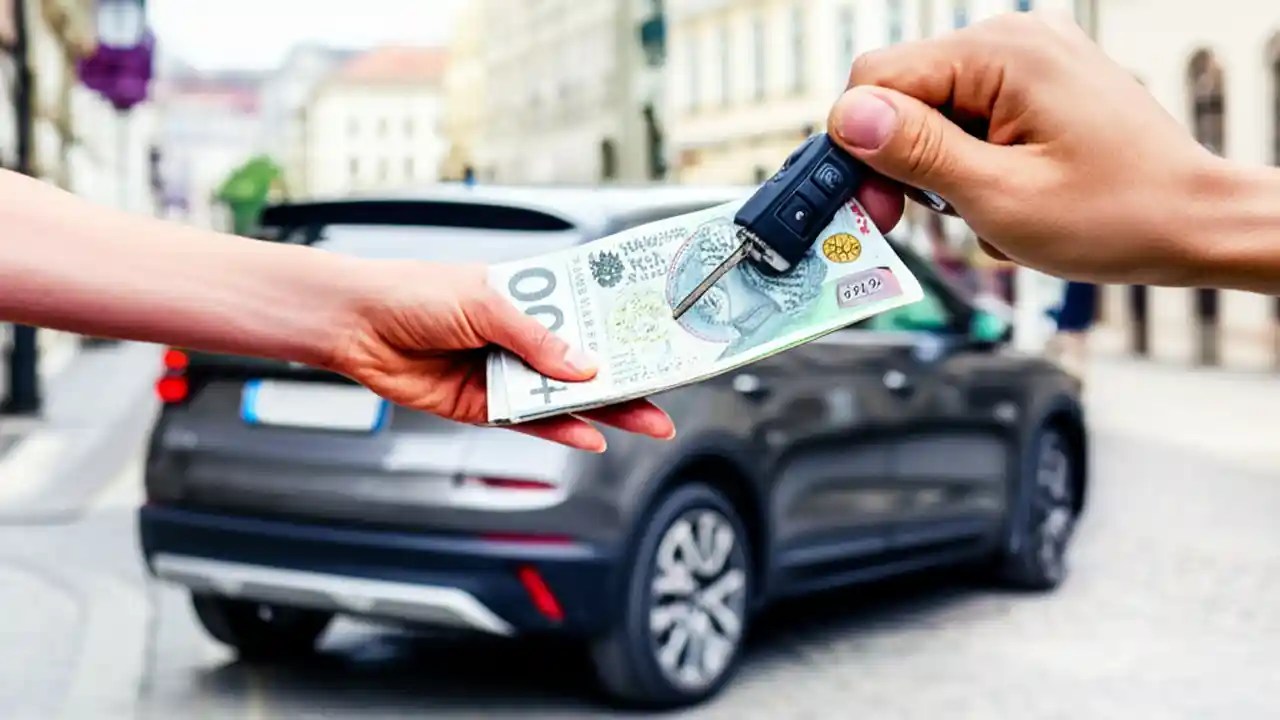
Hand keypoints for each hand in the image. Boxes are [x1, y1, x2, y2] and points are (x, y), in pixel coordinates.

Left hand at [327, 261, 674, 451]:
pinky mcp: (485, 406)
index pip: (588, 314)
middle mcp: (522, 338)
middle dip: (629, 377)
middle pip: (586, 363)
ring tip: (648, 421)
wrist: (357, 325)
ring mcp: (506, 373)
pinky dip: (562, 431)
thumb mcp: (485, 302)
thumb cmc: (414, 293)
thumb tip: (583, 366)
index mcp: (529, 299)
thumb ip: (537, 337)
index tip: (663, 337)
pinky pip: (532, 422)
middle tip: (669, 391)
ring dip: (606, 410)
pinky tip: (592, 436)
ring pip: (565, 397)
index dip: (624, 327)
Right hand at [837, 11, 1237, 287]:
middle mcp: (1014, 39)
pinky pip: (971, 117)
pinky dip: (974, 162)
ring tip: (990, 206)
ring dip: (944, 169)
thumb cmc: (1118, 215)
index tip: (877, 207)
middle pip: (904, 93)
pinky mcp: (1037, 84)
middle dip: (906, 162)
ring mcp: (1029, 59)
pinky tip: (1007, 191)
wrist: (1193, 223)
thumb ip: (917, 152)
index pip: (878, 78)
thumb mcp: (999, 196)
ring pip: (934, 111)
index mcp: (1002, 53)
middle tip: (929, 219)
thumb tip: (848, 116)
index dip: (861, 147)